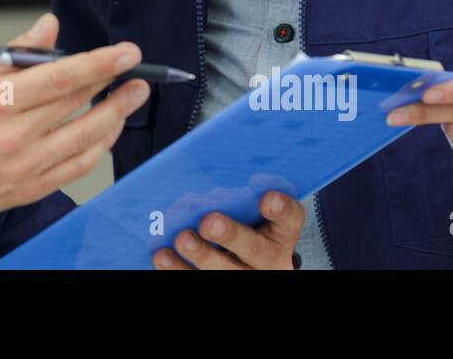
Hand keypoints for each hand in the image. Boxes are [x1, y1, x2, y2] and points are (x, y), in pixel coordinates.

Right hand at [0, 13, 149, 211]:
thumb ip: (17, 51)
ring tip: (133, 95)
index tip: (127, 52)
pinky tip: (110, 128)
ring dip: (117, 114)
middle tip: (137, 70)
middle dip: (115, 84)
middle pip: (78, 104)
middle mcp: (15, 135)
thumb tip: (49, 26)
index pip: (61, 77)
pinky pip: (79, 166)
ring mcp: (27, 165)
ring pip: (86, 137)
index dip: (99, 63)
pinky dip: (100, 146)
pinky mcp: (33, 187)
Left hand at [152, 191, 303, 268]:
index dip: (281, 209)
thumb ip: (237, 195)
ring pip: (225, 270)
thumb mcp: (248, 208)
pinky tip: (163, 255)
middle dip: (231, 235)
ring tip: (182, 239)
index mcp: (280, 233)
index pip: (290, 219)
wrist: (237, 257)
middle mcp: (268, 259)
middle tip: (208, 221)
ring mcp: (243, 275)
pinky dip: (177, 268)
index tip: (267, 198)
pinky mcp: (218, 283)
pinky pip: (196, 280)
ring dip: (202, 255)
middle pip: (254, 249)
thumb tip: (202, 170)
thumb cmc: (240, 221)